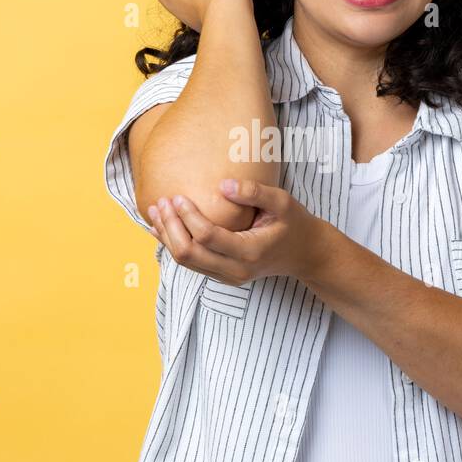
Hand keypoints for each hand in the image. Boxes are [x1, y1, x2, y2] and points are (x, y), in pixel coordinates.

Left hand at [143, 179, 324, 285]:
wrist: (306, 254)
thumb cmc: (295, 224)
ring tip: (155, 212)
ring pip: (186, 262)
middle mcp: (236, 270)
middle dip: (171, 227)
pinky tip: (162, 229)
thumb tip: (222, 184)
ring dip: (168, 237)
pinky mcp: (223, 276)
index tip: (177, 196)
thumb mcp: (283, 203)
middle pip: (189, 254)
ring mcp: (228, 277)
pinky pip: (192, 264)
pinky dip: (174, 246)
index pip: (207, 237)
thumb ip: (255, 192)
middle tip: (160, 203)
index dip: (188, 217)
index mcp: (250, 251)